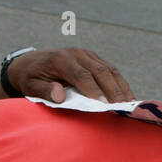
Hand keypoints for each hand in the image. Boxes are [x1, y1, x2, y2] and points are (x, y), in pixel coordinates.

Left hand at [7, 47, 134, 103]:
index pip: (82, 75)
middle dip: (113, 91)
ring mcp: (88, 55)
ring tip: (131, 104)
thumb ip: (44, 91)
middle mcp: (77, 54)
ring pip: (110, 70)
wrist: (32, 62)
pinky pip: (111, 70)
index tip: (104, 106)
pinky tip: (127, 97)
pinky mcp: (94, 59)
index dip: (94, 91)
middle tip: (123, 108)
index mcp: (61, 60)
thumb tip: (60, 96)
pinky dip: (120, 84)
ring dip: (121, 87)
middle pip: (101, 71)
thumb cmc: (32, 78)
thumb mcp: (31, 86)